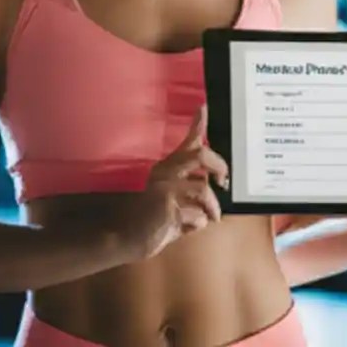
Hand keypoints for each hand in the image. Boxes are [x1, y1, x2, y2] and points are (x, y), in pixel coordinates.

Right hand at [111, 105, 228, 260]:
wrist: (123, 237)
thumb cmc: (149, 220)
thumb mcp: (167, 199)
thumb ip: (187, 187)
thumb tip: (209, 181)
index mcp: (165, 168)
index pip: (186, 142)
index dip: (198, 124)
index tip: (203, 108)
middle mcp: (164, 174)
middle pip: (200, 155)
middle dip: (220, 166)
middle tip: (224, 181)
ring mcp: (165, 191)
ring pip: (203, 189)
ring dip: (213, 207)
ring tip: (213, 217)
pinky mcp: (168, 210)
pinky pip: (197, 216)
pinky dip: (199, 224)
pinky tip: (187, 229)